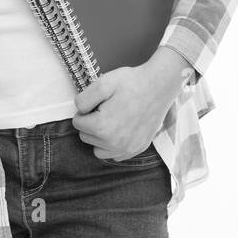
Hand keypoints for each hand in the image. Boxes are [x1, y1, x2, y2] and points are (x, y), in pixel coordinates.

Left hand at [71, 47, 192, 159]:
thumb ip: (83, 99)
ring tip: (113, 120)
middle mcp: (114, 143)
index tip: (98, 103)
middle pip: (86, 137)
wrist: (160, 85)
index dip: (86, 110)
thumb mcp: (102, 83)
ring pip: (98, 149)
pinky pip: (115, 155)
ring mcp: (127, 148)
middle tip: (107, 108)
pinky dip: (114, 145)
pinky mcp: (138, 149)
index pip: (77, 123)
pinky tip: (122, 129)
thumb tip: (80, 111)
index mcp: (102, 127)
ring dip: (100, 137)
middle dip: (92, 123)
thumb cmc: (132, 82)